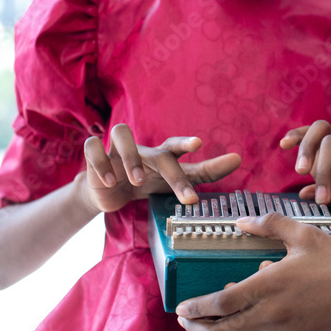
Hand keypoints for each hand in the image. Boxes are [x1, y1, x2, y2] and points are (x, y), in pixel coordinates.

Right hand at [82, 124, 240, 211]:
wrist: (104, 191)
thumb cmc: (145, 181)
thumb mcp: (173, 181)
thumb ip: (204, 172)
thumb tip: (237, 159)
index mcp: (162, 155)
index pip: (178, 146)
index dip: (189, 144)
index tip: (201, 144)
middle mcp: (142, 149)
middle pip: (160, 152)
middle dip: (174, 175)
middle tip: (188, 198)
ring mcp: (117, 150)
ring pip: (122, 133)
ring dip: (131, 157)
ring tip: (137, 180)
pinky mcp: (94, 157)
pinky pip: (93, 147)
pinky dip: (100, 162)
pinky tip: (107, 180)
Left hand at [176, 213, 330, 330]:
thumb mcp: (306, 234)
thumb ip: (271, 224)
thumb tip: (242, 220)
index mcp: (268, 285)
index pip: (218, 303)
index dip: (195, 307)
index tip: (182, 307)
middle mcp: (270, 315)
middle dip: (196, 329)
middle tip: (188, 320)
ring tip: (215, 328)